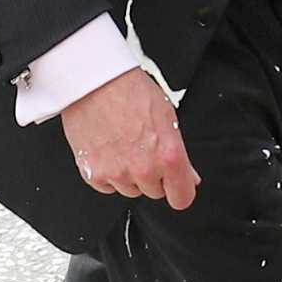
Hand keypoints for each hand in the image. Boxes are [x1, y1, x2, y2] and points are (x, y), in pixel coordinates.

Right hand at [62, 67, 198, 207]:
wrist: (95, 83)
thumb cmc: (131, 92)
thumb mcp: (168, 117)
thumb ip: (179, 153)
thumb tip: (189, 175)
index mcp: (168, 155)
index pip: (182, 198)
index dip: (181, 191)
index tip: (178, 187)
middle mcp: (143, 169)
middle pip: (155, 192)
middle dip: (153, 176)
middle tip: (144, 149)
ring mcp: (117, 174)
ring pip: (130, 190)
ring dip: (130, 175)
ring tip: (124, 146)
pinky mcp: (93, 174)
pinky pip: (107, 186)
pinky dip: (108, 173)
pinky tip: (109, 150)